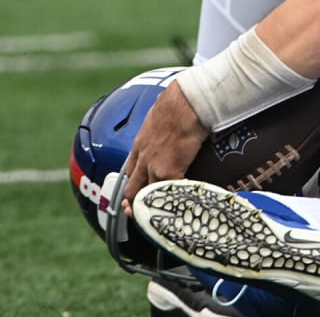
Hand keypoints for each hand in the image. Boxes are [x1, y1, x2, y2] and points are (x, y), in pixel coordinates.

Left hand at [122, 81, 209, 204]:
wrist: (187, 103)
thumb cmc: (181, 101)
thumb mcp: (162, 111)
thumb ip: (164, 119)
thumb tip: (176, 111)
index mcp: (142, 142)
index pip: (132, 168)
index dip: (134, 181)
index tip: (135, 191)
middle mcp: (143, 157)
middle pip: (132, 187)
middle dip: (134, 201)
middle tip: (137, 212)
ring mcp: (154, 167)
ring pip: (145, 195)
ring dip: (150, 206)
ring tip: (155, 218)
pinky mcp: (169, 172)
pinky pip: (167, 194)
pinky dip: (170, 203)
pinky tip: (175, 210)